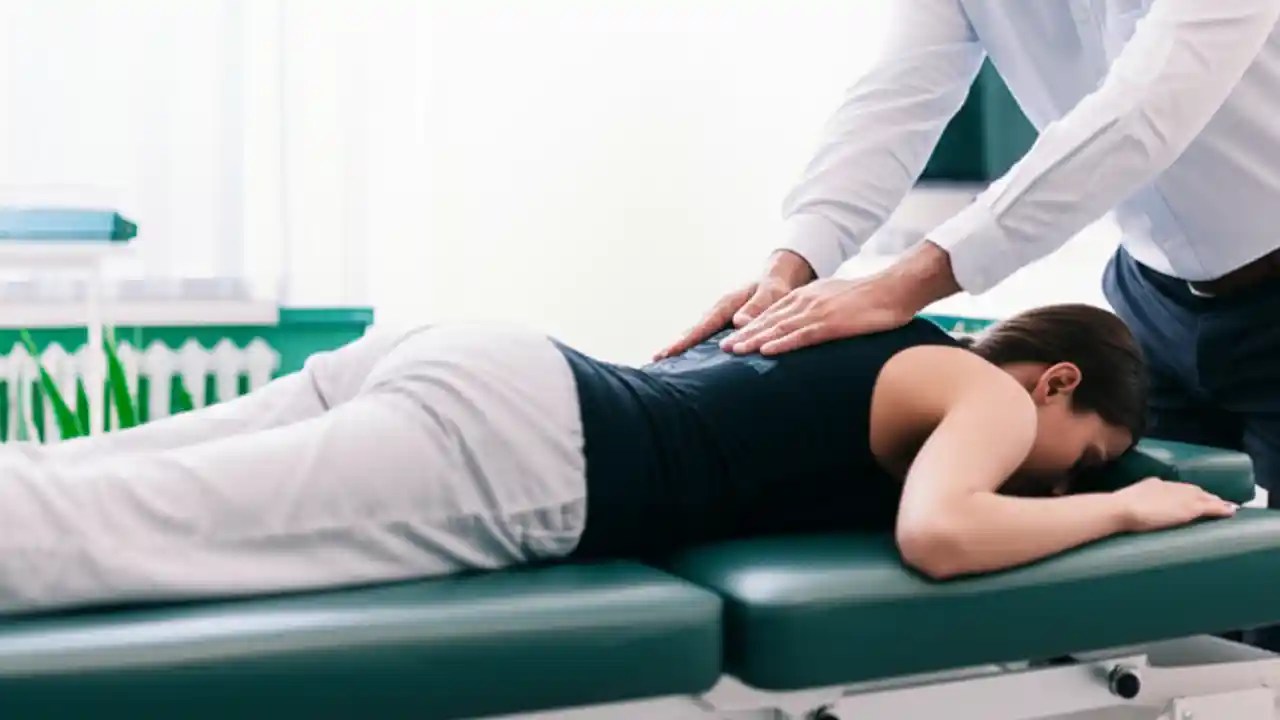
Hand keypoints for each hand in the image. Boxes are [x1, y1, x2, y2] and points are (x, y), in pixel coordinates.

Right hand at [654, 251, 813, 360]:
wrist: (777, 277)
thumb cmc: (775, 286)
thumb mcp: (772, 293)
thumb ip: (757, 307)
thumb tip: (738, 323)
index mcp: (726, 304)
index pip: (702, 326)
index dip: (685, 340)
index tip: (667, 352)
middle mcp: (718, 312)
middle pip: (692, 332)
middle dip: (673, 346)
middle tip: (654, 361)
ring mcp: (719, 320)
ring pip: (696, 336)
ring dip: (680, 349)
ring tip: (662, 365)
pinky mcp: (723, 326)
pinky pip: (706, 339)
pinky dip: (694, 349)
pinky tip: (686, 364)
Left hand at [720, 275, 914, 355]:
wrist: (893, 289)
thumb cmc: (869, 299)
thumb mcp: (835, 301)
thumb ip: (818, 311)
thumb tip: (810, 327)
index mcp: (806, 297)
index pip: (772, 313)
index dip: (750, 326)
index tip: (732, 337)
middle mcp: (805, 302)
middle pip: (768, 320)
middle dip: (744, 334)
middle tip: (722, 348)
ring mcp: (816, 312)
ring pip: (778, 328)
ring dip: (754, 340)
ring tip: (734, 351)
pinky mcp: (831, 323)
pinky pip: (801, 335)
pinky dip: (781, 343)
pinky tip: (766, 351)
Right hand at [1115, 478, 1236, 532]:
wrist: (1122, 509)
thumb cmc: (1117, 509)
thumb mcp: (1126, 502)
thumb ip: (1134, 504)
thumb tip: (1130, 510)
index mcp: (1154, 484)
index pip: (1175, 488)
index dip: (1187, 493)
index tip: (1193, 497)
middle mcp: (1170, 486)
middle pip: (1192, 489)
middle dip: (1204, 495)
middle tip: (1215, 501)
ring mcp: (1181, 496)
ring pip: (1204, 496)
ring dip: (1215, 501)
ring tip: (1226, 506)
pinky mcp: (1189, 508)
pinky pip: (1210, 507)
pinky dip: (1221, 508)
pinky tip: (1231, 511)